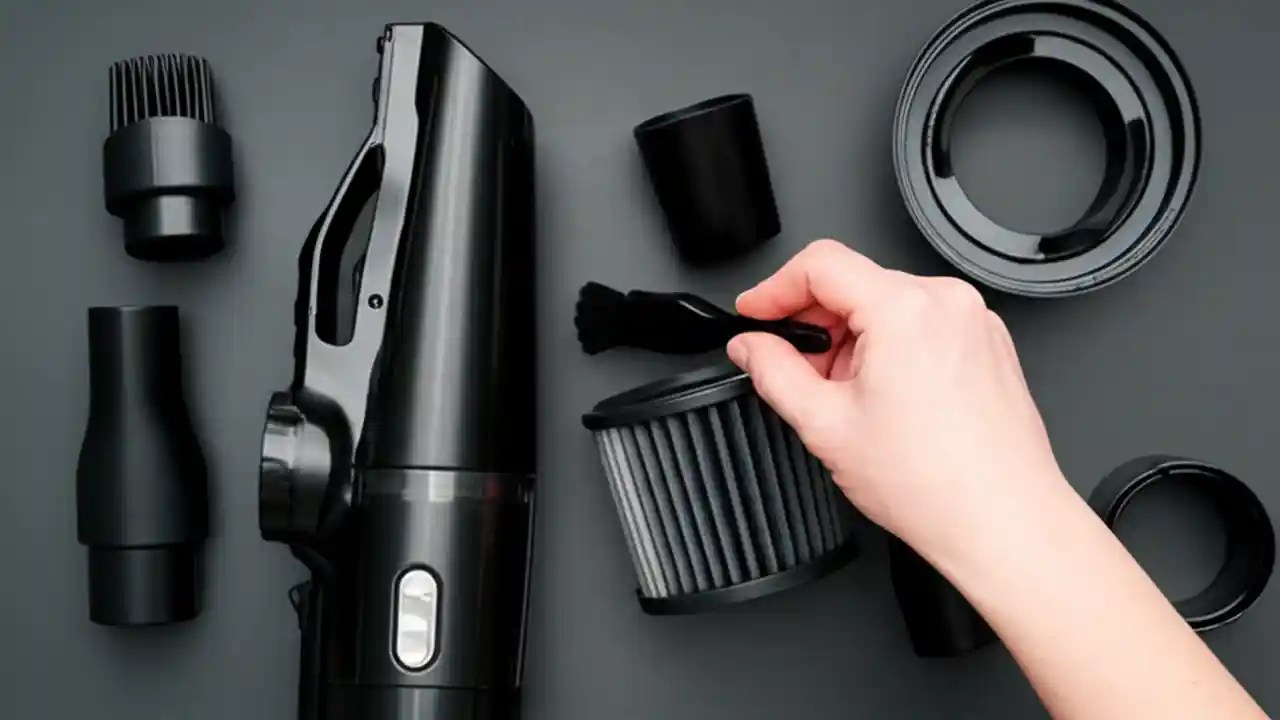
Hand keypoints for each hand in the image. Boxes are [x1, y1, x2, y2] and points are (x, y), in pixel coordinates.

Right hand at [726, 240, 1067, 553]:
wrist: (1002, 521)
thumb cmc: (932, 483)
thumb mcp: (825, 425)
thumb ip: (773, 372)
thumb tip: (751, 347)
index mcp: (904, 309)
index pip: (820, 263)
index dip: (774, 288)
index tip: (756, 313)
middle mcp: (946, 303)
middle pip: (854, 283)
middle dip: (816, 324)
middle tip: (798, 374)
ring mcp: (973, 321)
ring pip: (888, 305)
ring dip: (853, 340)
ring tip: (850, 400)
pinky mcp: (987, 343)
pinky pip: (922, 324)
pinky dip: (891, 348)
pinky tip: (886, 400)